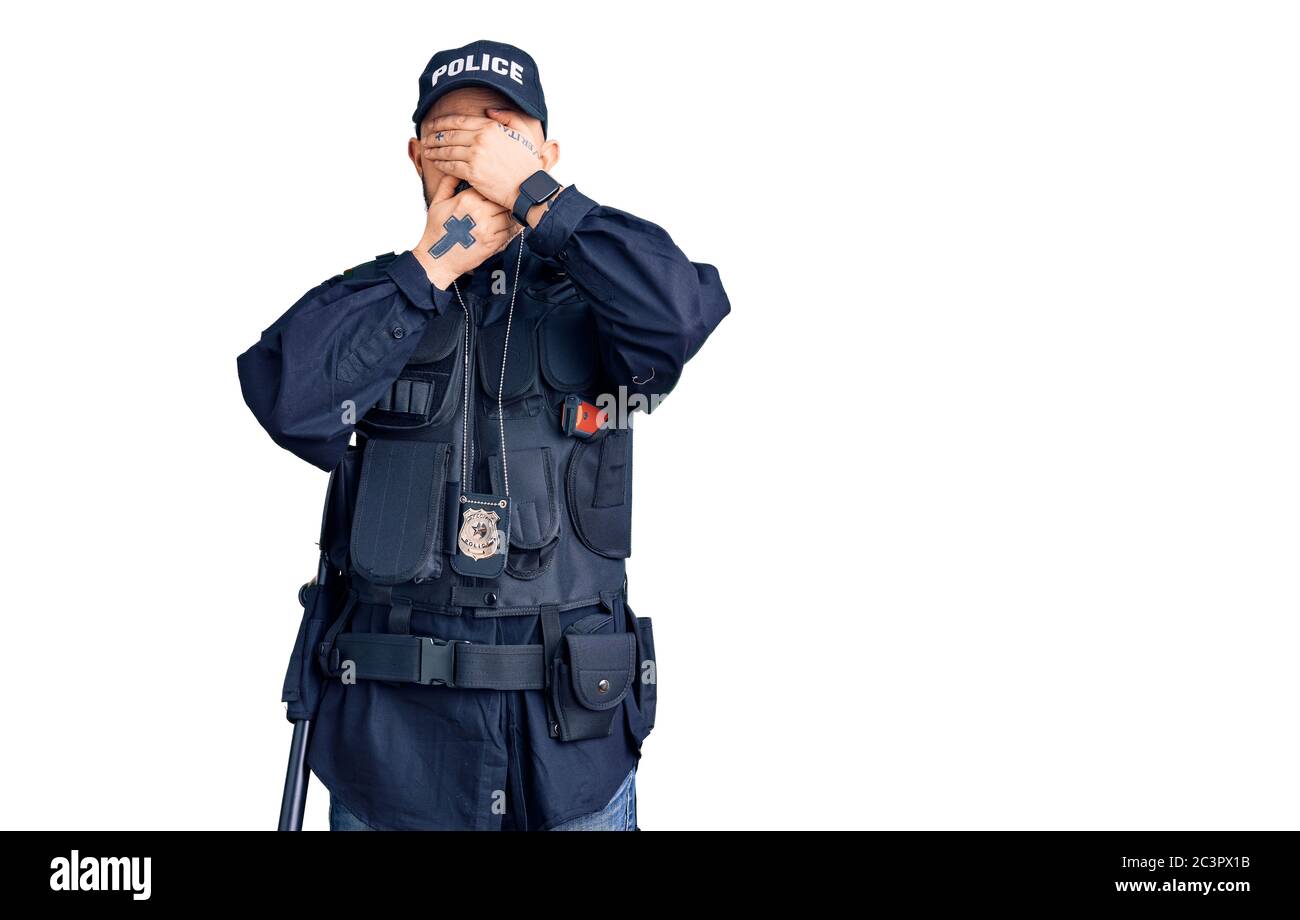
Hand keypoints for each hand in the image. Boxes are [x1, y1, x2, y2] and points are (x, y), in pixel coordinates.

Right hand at [412, 182, 518, 289]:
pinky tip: (512, 225)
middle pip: (502, 200)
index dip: (495, 188)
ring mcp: (487, 228)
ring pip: (509, 215)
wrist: (437, 259)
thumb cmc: (436, 231)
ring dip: (511, 213)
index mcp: (467, 199)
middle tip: (510, 199)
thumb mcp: (438, 202)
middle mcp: (479, 212)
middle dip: (505, 200)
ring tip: (513, 211)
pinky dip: (513, 228)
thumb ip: (448, 183)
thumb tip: (456, 169)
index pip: (489, 187)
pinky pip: (510, 231)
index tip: (499, 189)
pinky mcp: (492, 243)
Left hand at [421, 110, 545, 211]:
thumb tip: (489, 111)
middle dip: (434, 136)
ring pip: (447, 151)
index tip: (432, 125)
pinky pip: (450, 166)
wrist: (528, 186)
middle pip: (449, 135)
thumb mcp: (523, 132)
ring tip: (427, 151)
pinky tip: (435, 163)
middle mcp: (480, 139)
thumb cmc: (527, 162)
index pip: (458, 121)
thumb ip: (507, 117)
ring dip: (434, 150)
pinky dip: (440, 164)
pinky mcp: (472, 173)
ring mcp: (475, 156)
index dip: (441, 122)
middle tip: (425, 138)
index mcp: (490, 127)